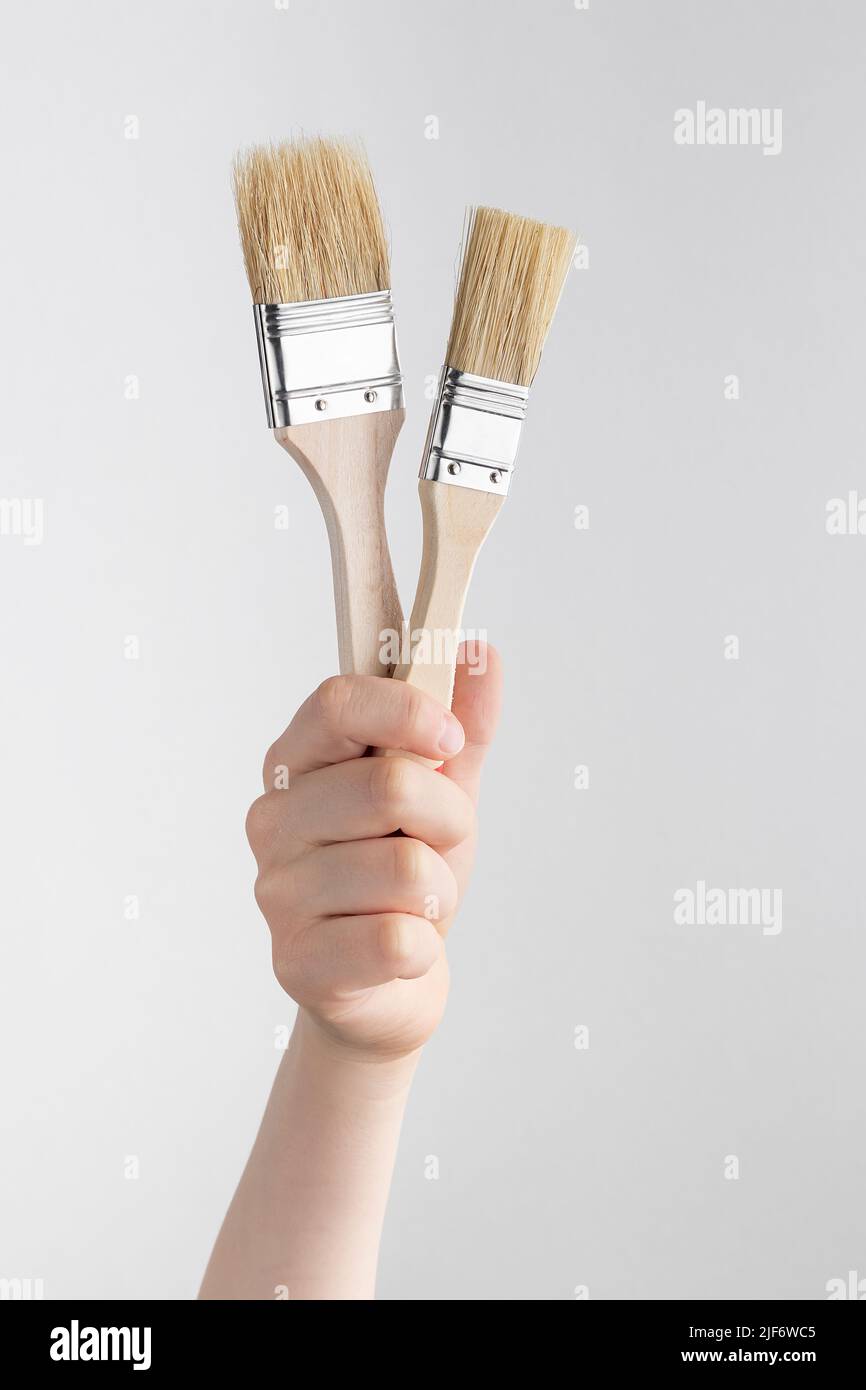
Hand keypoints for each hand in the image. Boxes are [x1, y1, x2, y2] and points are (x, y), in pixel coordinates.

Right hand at [245, 642, 501, 1059]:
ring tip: (416, 901)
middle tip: (441, 840)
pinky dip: (424, 946)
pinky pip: (396, 940)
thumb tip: (482, 653)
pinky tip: (401, 946)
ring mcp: (278, 893)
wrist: (390, 985)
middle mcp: (274, 820)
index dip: (406, 711)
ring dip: (439, 888)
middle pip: (387, 786)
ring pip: (404, 868)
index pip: (337, 703)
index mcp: (299, 762)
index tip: (449, 738)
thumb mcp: (444, 791)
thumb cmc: (406, 876)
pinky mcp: (298, 962)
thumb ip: (463, 723)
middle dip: (447, 817)